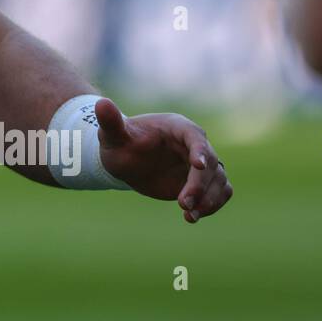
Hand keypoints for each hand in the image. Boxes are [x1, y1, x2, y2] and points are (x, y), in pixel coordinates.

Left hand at [93, 98, 232, 223]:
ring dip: (210, 199)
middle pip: (211, 163)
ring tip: (190, 215)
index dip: (199, 150)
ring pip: (220, 180)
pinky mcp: (201, 182)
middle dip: (199, 184)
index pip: (195, 136)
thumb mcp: (112, 134)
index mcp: (177, 127)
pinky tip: (191, 217)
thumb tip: (101, 103)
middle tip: (182, 203)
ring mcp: (199, 165)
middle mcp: (193, 145)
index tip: (196, 166)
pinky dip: (212, 205)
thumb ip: (110, 121)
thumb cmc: (119, 142)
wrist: (124, 160)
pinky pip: (220, 192)